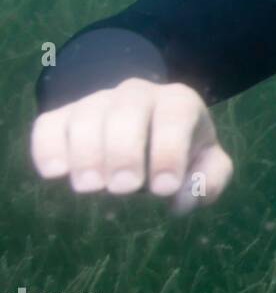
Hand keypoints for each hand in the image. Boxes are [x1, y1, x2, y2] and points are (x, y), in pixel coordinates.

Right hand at [30, 78, 233, 212]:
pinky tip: (55, 174)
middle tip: (123, 188)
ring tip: (89, 188)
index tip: (163, 189)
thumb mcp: (208, 163)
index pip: (176, 114)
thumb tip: (183, 197)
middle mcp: (137, 94)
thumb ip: (211, 179)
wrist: (146, 133)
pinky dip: (48, 147)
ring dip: (86, 153)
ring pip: (86, 116)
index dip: (169, 151)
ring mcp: (98, 102)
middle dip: (124, 151)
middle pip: (127, 110)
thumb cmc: (183, 153)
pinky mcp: (64, 116)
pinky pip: (49, 123)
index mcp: (178, 102)